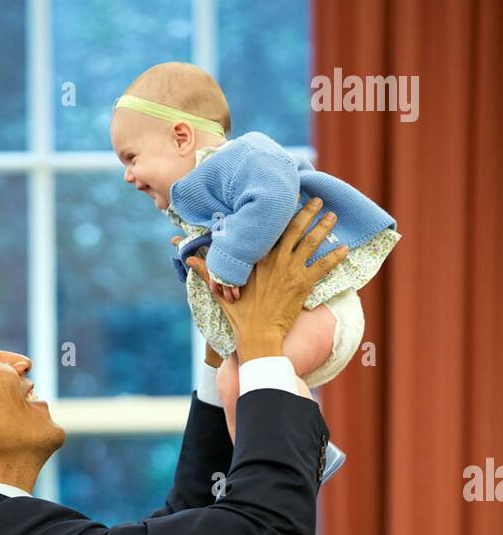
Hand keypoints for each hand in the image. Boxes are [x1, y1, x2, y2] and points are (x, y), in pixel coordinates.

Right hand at [185, 198, 347, 362]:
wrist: (258, 337)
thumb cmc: (240, 317)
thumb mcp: (220, 291)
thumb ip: (206, 271)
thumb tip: (187, 258)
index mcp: (256, 259)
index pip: (269, 230)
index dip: (280, 213)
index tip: (290, 198)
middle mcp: (274, 260)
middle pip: (293, 229)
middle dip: (307, 212)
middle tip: (318, 199)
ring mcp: (290, 271)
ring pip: (310, 242)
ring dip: (323, 227)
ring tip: (332, 215)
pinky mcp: (303, 284)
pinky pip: (323, 266)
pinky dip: (335, 257)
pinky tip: (345, 248)